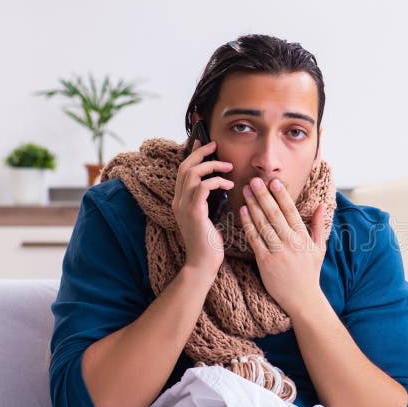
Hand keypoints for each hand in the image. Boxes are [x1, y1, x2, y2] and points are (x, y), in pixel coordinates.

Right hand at [172, 140, 233, 279]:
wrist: (203, 263)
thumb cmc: (209, 242)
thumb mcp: (207, 217)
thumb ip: (207, 202)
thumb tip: (218, 185)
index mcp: (180, 201)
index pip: (182, 171)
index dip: (192, 154)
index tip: (203, 143)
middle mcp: (178, 201)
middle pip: (185, 167)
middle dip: (201, 153)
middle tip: (216, 146)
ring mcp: (184, 207)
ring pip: (193, 174)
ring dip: (212, 166)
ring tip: (228, 167)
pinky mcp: (194, 212)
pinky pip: (203, 187)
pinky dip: (217, 181)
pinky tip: (229, 185)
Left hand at [240, 177, 327, 314]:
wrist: (303, 300)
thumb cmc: (310, 273)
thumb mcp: (319, 248)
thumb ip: (318, 225)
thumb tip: (321, 205)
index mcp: (304, 238)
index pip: (291, 212)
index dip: (282, 196)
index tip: (274, 182)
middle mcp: (291, 243)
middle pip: (274, 214)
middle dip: (263, 196)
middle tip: (254, 181)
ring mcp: (278, 252)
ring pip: (263, 224)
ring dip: (253, 206)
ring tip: (245, 191)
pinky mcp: (265, 262)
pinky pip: (254, 239)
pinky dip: (248, 225)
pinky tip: (242, 212)